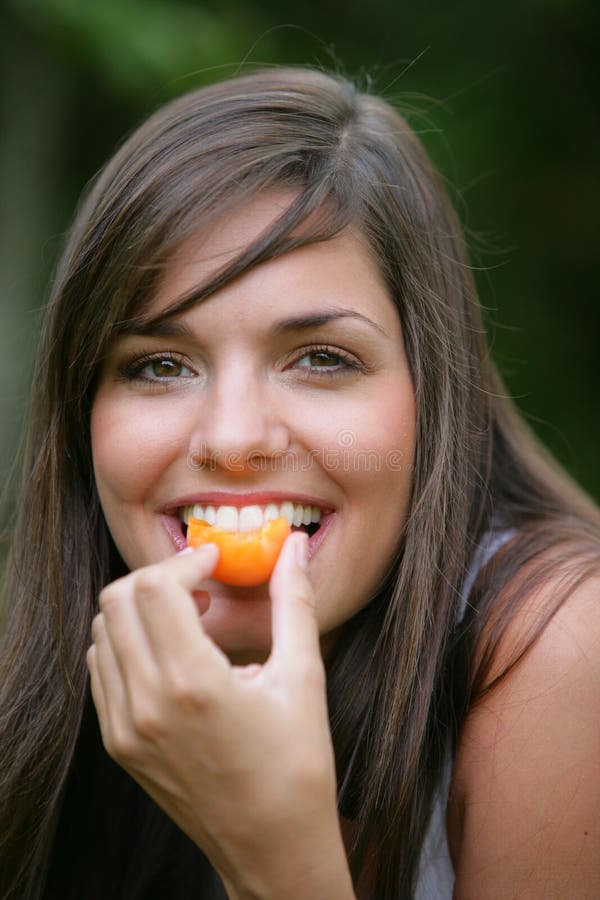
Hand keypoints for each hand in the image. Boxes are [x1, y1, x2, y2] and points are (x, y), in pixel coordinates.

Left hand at [86, 533, 354, 899]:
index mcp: (192, 684)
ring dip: (140, 608)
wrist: (272, 847)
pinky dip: (127, 643)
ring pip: (103, 631)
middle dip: (159, 578)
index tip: (215, 562)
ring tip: (187, 616)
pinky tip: (169, 651)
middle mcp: (146, 704)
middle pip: (118, 601)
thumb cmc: (296, 765)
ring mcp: (125, 727)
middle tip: (199, 584)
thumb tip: (293, 545)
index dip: (186, 561)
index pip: (155, 588)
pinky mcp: (119, 744)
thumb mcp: (303, 677)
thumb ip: (295, 602)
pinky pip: (103, 669)